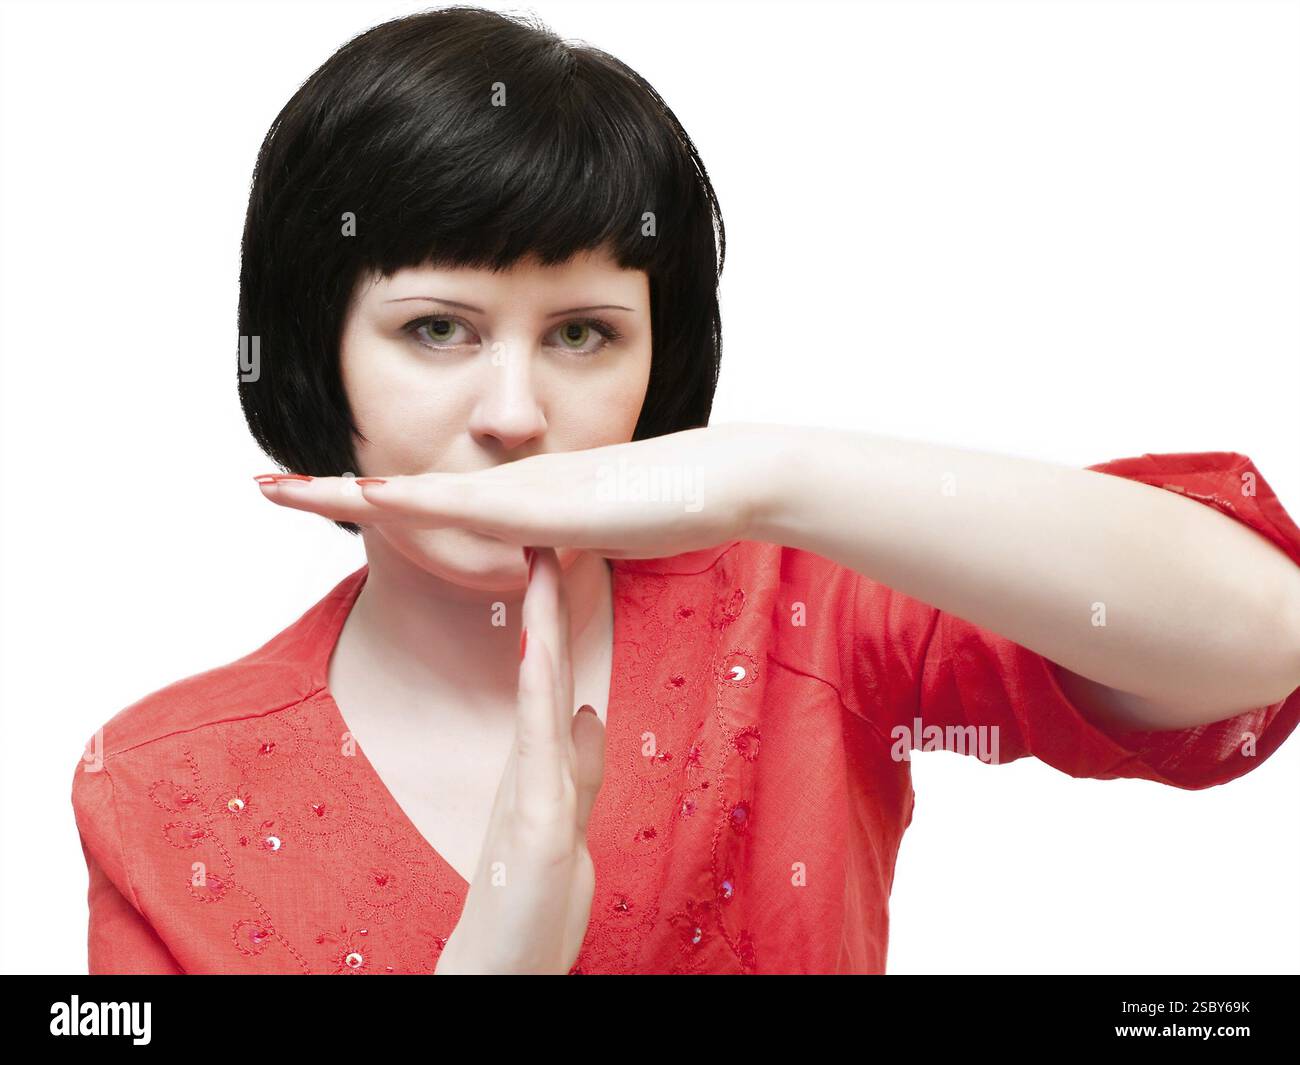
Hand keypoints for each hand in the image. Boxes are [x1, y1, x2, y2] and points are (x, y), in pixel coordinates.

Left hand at [255, 422, 784, 558]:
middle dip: (327, 491)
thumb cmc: (669, 506)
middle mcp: (507, 486)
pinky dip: (414, 502)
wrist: (721, 480)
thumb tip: (542, 551)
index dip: (365, 499)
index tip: (315, 496)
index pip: (424, 501)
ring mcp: (524, 491)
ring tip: (281, 487)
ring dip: (346, 494)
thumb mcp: (598, 534)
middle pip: (401, 491)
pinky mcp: (548, 505)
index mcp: (514, 498)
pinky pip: (470, 505)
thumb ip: (563, 542)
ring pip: (418, 492)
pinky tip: (370, 496)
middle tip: (262, 484)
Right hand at [434, 545, 604, 973]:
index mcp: (539, 763)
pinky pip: (536, 746)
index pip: (551, 674)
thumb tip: (588, 711)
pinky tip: (538, 652)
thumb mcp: (566, 821)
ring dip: (542, 628)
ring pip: (538, 694)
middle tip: (546, 535)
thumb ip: (578, 768)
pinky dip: (539, 694)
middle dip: (546, 602)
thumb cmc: (531, 905)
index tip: (560, 561)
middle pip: (542, 668)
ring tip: (542, 568)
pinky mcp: (530, 825)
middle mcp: (528, 766)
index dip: (556, 617)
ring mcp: (527, 791)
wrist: (500, 974)